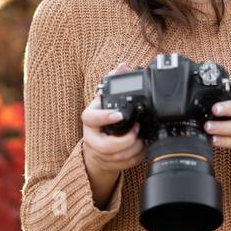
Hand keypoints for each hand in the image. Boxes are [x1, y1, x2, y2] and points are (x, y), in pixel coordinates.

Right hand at [81, 62, 146, 177]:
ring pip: (117, 157)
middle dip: (126, 141)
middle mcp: (91, 137)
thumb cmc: (102, 117)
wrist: (96, 140)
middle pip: (106, 146)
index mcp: (89, 119)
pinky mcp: (108, 163)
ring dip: (133, 149)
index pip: (91, 119)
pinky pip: (124, 165)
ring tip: (142, 139)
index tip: (119, 116)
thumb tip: (123, 66)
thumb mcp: (105, 98)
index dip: (105, 118)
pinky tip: (141, 149)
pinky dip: (136, 158)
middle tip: (137, 131)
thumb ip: (114, 81)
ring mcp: (99, 152)